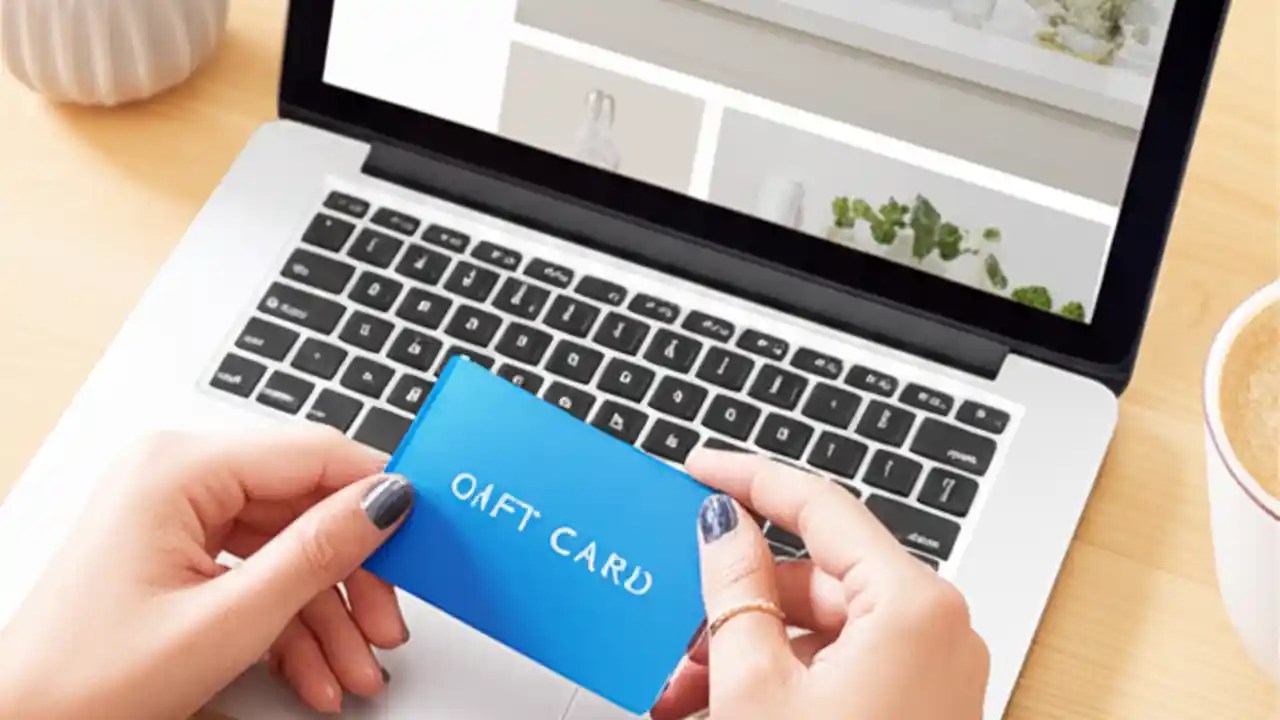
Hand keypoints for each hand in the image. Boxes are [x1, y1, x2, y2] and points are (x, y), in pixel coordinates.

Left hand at [0, 427, 415, 717]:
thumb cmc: (85, 683)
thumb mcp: (228, 621)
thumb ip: (317, 554)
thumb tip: (386, 501)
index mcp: (179, 468)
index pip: (313, 453)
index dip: (377, 491)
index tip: (426, 530)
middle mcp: (177, 476)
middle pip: (306, 508)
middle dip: (352, 580)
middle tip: (389, 626)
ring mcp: (176, 514)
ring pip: (288, 550)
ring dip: (327, 616)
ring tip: (354, 671)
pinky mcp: (177, 551)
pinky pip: (257, 574)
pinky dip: (290, 625)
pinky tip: (316, 673)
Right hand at [652, 449, 988, 719]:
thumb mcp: (756, 687)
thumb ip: (733, 589)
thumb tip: (721, 525)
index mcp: (912, 605)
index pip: (819, 505)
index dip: (748, 479)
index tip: (698, 468)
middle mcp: (935, 628)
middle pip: (813, 575)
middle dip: (731, 601)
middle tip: (668, 619)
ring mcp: (929, 670)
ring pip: (818, 627)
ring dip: (744, 649)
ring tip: (680, 687)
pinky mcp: (915, 704)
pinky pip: (836, 667)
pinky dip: (778, 679)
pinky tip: (719, 704)